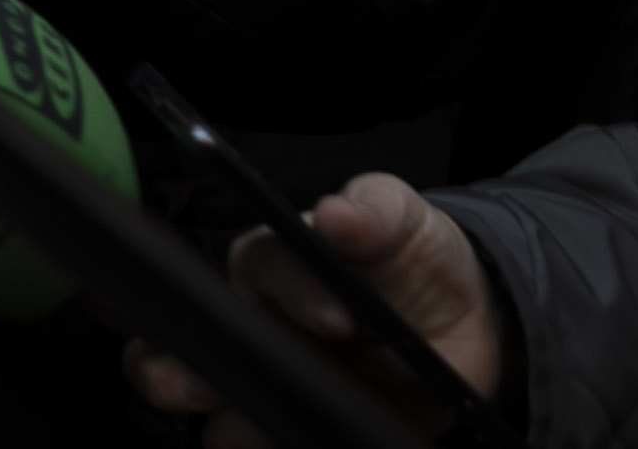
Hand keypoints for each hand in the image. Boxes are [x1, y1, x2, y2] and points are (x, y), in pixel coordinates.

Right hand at [123, 173, 501, 445]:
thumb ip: (374, 212)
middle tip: (209, 391)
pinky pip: (253, 439)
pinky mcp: (286, 422)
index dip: (297, 293)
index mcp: (274, 260)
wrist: (456, 324)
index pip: (261, 266)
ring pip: (210, 403)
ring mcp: (266, 375)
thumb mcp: (405, 222)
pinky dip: (264, 443)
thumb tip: (337, 213)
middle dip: (181, 371)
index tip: (340, 320)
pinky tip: (294, 443)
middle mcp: (253, 318)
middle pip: (190, 342)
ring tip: (256, 435)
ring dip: (224, 423)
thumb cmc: (411, 257)